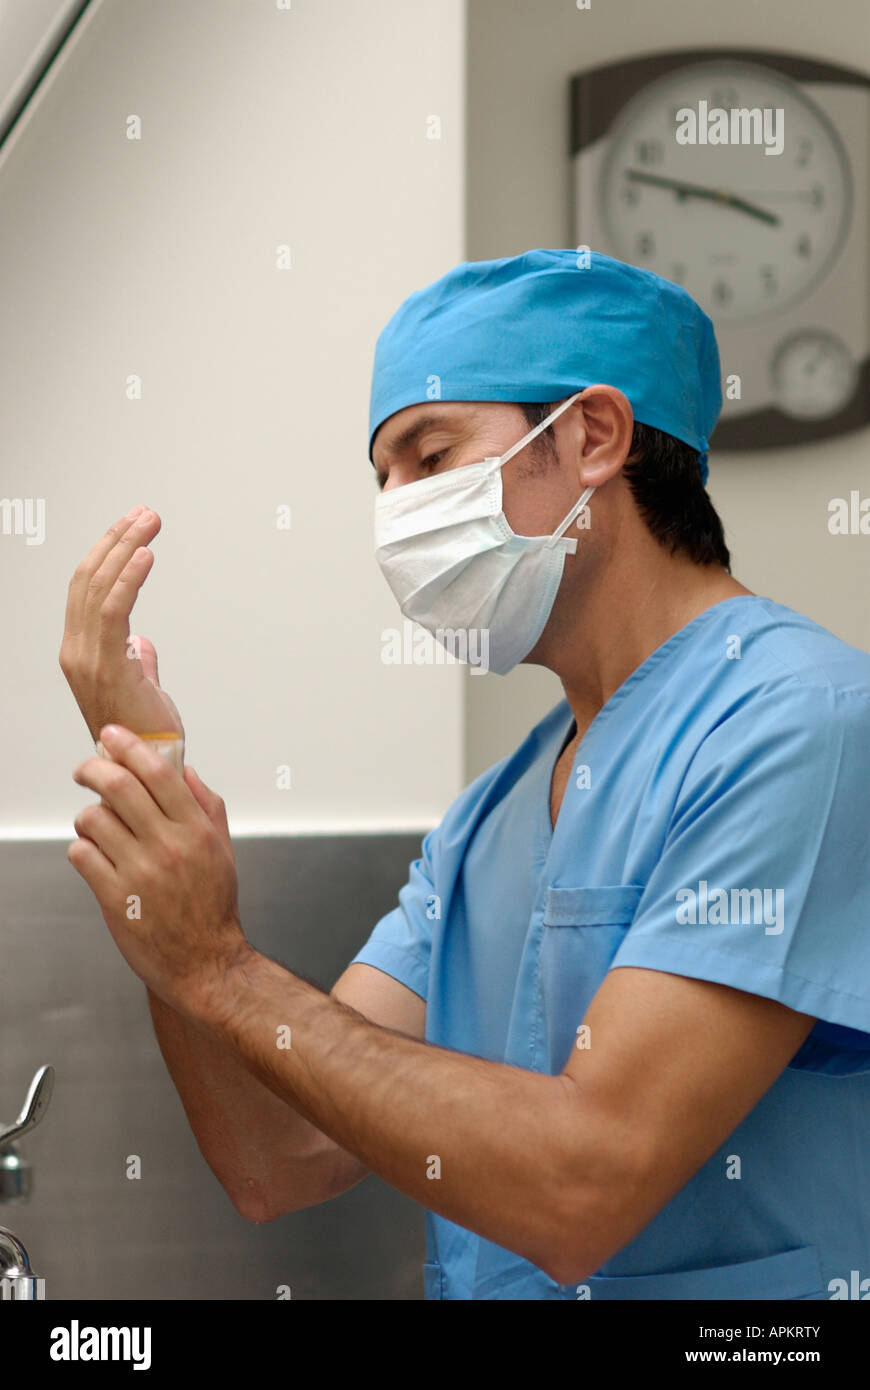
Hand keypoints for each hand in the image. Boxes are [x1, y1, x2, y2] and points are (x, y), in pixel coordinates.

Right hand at [59, 506, 184, 742]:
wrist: (148, 766)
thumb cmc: (145, 732)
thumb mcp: (139, 685)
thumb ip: (135, 659)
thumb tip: (140, 642)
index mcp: (81, 652)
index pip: (85, 588)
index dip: (107, 553)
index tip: (133, 527)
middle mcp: (76, 651)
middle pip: (88, 578)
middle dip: (117, 540)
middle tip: (145, 514)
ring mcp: (87, 658)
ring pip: (99, 587)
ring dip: (126, 548)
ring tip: (150, 524)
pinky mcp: (107, 666)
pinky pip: (113, 610)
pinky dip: (130, 578)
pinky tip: (147, 556)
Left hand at [67, 724, 252, 1019]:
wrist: (205, 963)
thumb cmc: (213, 908)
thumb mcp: (223, 851)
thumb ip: (208, 806)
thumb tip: (186, 771)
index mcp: (197, 830)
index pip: (159, 771)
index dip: (129, 745)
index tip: (111, 734)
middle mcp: (170, 846)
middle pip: (119, 786)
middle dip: (92, 768)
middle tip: (84, 769)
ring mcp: (141, 872)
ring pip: (94, 819)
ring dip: (87, 816)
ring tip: (94, 826)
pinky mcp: (116, 898)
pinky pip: (82, 855)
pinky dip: (81, 849)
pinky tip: (92, 855)